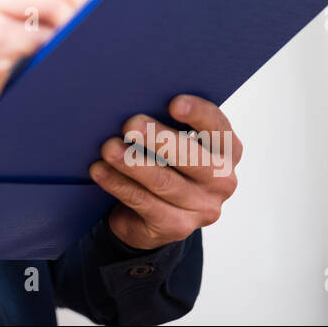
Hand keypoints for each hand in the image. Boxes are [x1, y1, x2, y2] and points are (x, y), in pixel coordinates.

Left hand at [89, 94, 241, 249]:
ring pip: (164, 182)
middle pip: (192, 158)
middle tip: (129, 124)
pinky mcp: (177, 227)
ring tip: (108, 148)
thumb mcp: (173, 142)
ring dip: (132, 163)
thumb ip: (167, 124)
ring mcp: (202, 208)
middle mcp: (222, 181)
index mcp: (227, 151)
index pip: (218, 128)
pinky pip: (144, 203)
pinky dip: (119, 184)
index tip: (173, 103)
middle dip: (158, 139)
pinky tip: (99, 170)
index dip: (198, 114)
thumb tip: (134, 99)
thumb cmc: (163, 163)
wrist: (151, 216)